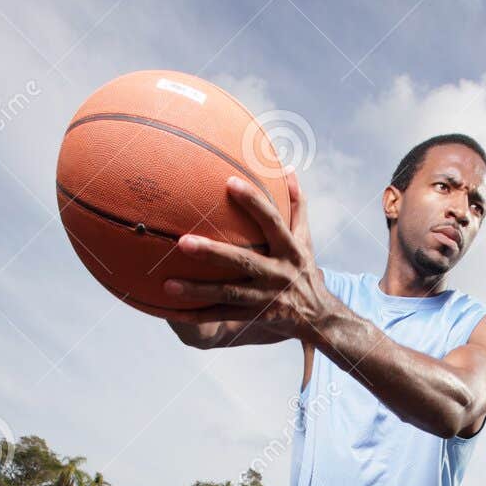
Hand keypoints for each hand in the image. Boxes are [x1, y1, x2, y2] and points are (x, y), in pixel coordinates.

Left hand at [163, 171, 326, 340]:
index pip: (272, 222)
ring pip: (229, 294)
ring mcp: (266, 298)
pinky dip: (197, 315)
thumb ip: (296, 205)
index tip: (229, 182)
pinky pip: (222, 316)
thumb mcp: (305, 239)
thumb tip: (287, 169)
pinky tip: (171, 311)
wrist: (318, 317)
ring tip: (167, 285)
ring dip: (198, 290)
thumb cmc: (303, 268)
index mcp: (290, 250)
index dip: (253, 202)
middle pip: (244, 262)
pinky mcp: (255, 316)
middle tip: (182, 243)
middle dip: (213, 254)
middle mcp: (279, 274)